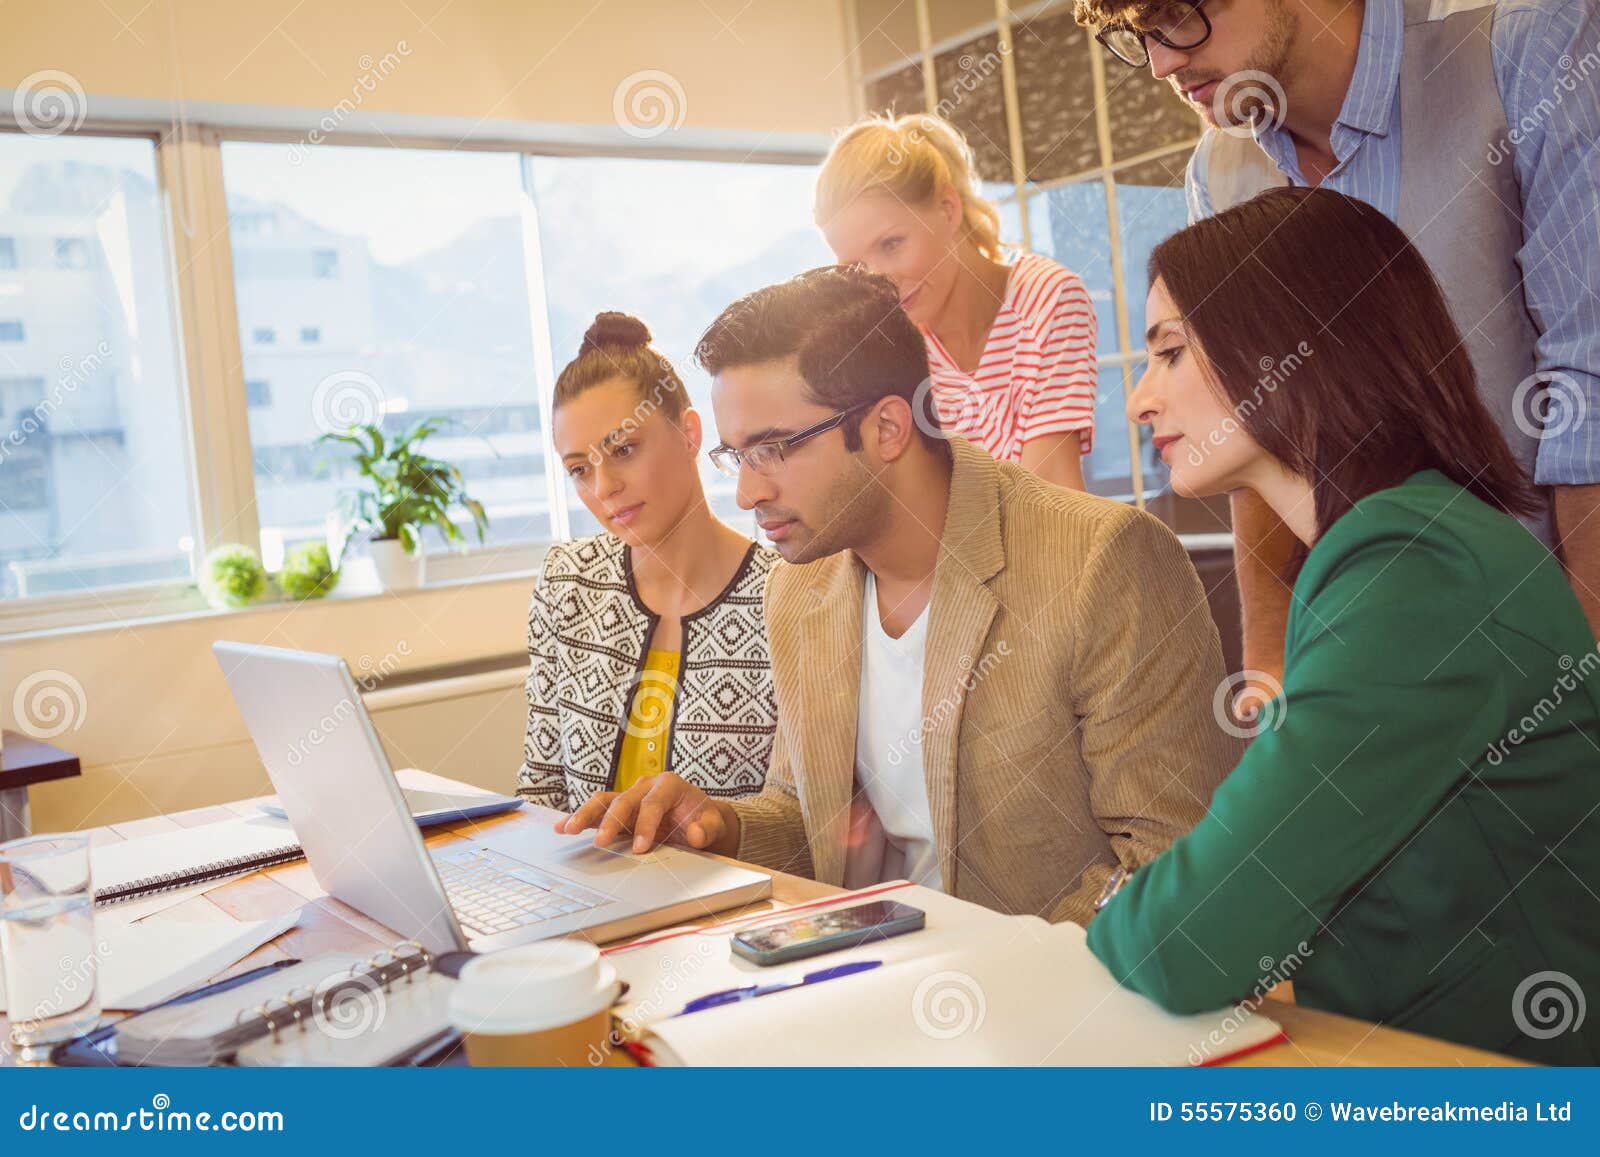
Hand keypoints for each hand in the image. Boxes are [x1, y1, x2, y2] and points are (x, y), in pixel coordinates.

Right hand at [555, 773, 738, 855]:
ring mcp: (629, 798)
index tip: (642, 848)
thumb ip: (707, 829)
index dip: (646, 825)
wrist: (699, 821)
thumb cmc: (703, 820)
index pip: (653, 803)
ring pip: (603, 801)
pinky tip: (562, 827)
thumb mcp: (714, 824)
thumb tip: (695, 834)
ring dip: (585, 815)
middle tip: (600, 842)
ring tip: (568, 829)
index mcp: (669, 785)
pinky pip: (597, 812)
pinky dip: (580, 819)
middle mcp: (645, 787)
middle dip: (611, 821)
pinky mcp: (619, 812)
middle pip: (623, 800)